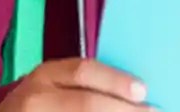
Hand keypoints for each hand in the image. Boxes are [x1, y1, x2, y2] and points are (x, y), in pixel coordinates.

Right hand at [0, 58, 152, 110]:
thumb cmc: (44, 100)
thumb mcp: (57, 83)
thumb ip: (89, 83)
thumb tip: (137, 90)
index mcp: (45, 74)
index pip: (83, 71)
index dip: (116, 81)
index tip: (143, 91)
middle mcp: (36, 98)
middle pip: (85, 103)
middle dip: (123, 110)